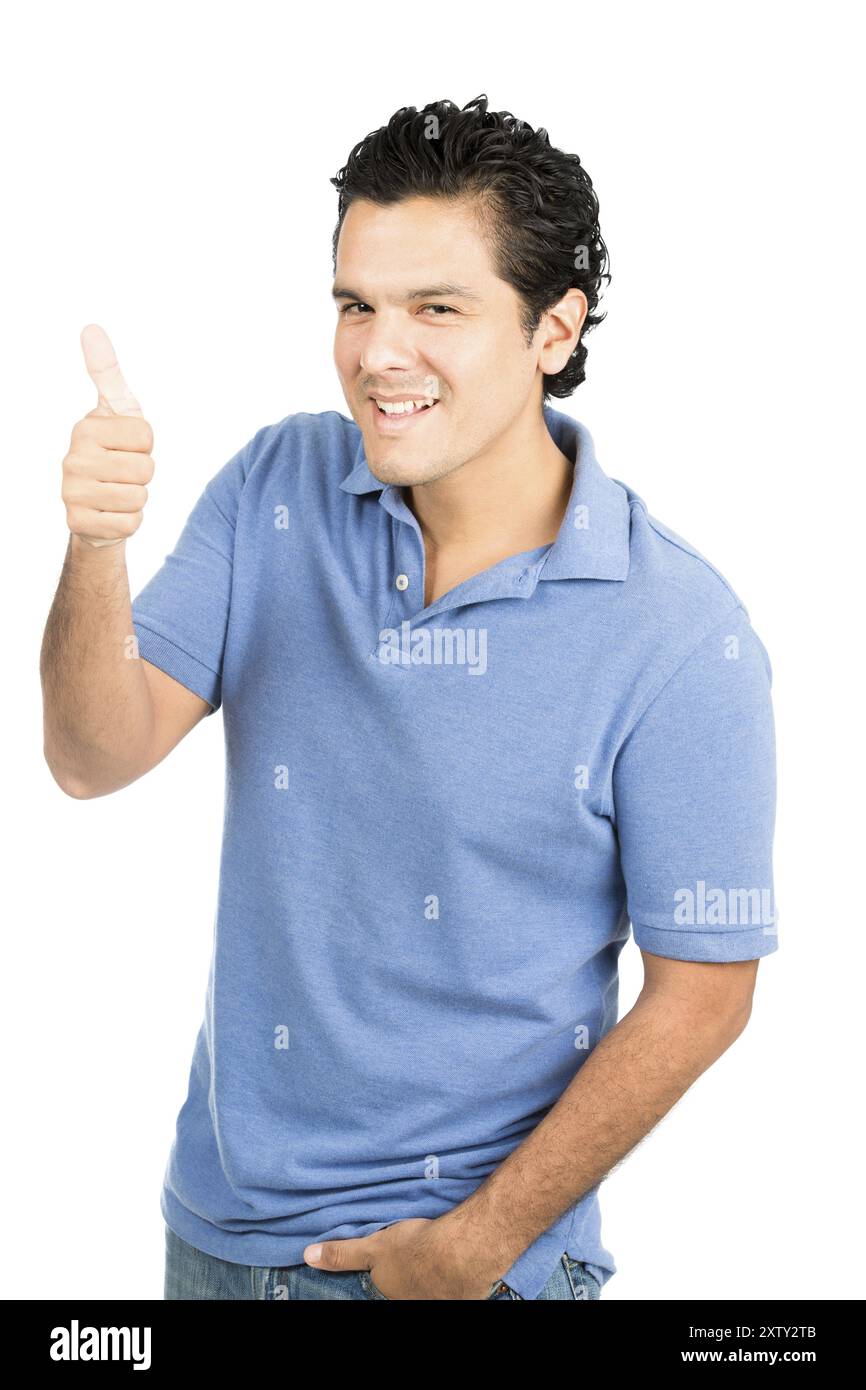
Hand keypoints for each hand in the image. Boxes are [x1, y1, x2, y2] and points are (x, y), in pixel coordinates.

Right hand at [62, 324, 152, 547]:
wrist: (96, 504)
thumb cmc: (113, 451)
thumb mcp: (117, 410)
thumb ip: (108, 372)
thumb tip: (91, 327)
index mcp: (86, 428)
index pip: (146, 437)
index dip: (146, 446)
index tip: (127, 447)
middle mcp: (73, 458)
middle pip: (145, 469)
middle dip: (143, 475)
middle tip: (123, 474)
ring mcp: (71, 492)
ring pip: (138, 497)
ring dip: (137, 499)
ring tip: (118, 492)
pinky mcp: (77, 523)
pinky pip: (129, 524)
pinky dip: (129, 522)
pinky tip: (111, 514)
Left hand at [303, 1216, 502, 1299]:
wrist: (463, 1251)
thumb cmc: (415, 1251)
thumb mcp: (372, 1249)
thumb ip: (342, 1255)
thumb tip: (307, 1256)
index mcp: (393, 1298)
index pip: (383, 1293)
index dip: (387, 1281)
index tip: (392, 1268)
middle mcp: (416, 1303)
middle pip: (406, 1292)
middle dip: (407, 1281)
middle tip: (411, 1262)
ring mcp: (441, 1301)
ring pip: (430, 1290)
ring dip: (430, 1277)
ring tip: (431, 1258)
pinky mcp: (466, 1294)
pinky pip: (454, 1285)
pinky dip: (451, 1273)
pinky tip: (452, 1258)